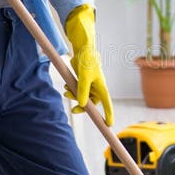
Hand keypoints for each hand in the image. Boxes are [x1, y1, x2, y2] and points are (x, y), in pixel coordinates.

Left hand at [64, 4, 113, 124]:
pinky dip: (71, 91)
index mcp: (101, 87)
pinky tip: (66, 87)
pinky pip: (77, 91)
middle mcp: (97, 87)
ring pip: (82, 97)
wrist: (82, 50)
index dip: (108, 114)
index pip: (107, 103)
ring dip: (74, 97)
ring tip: (66, 91)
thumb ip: (83, 91)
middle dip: (82, 106)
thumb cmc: (87, 61)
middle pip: (91, 103)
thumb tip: (83, 105)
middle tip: (74, 110)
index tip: (109, 124)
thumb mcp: (84, 77)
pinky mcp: (82, 81)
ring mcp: (89, 85)